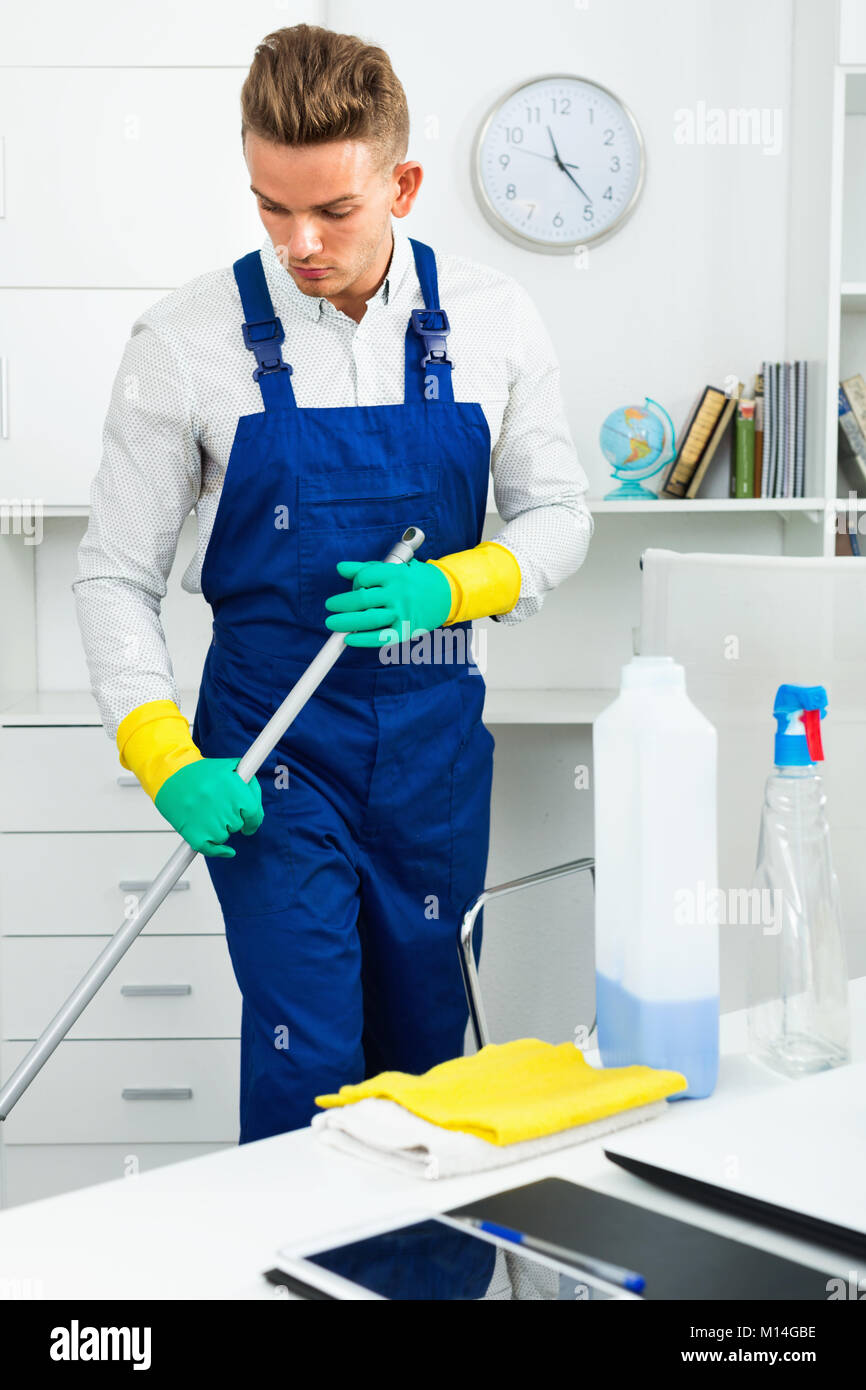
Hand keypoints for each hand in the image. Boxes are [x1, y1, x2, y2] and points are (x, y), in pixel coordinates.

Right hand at [154, 757, 263, 856]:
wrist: (168, 775)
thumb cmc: (197, 771)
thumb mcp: (228, 767)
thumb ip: (248, 782)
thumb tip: (256, 802)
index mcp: (235, 790)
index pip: (253, 813)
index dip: (253, 820)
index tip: (250, 823)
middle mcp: (225, 807)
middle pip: (238, 824)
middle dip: (232, 819)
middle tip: (219, 809)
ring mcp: (210, 822)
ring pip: (225, 835)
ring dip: (220, 829)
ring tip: (206, 814)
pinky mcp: (196, 834)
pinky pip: (213, 849)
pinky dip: (220, 851)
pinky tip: (227, 851)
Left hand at [323, 558, 452, 646]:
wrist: (447, 594)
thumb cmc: (414, 580)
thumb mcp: (394, 568)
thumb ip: (366, 568)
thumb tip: (340, 568)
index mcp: (395, 574)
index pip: (364, 578)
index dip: (354, 584)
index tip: (354, 589)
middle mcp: (399, 593)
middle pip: (362, 599)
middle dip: (341, 604)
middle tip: (330, 607)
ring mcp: (402, 612)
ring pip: (368, 619)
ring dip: (345, 623)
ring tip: (333, 623)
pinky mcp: (406, 629)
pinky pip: (380, 637)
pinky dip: (362, 640)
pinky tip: (349, 639)